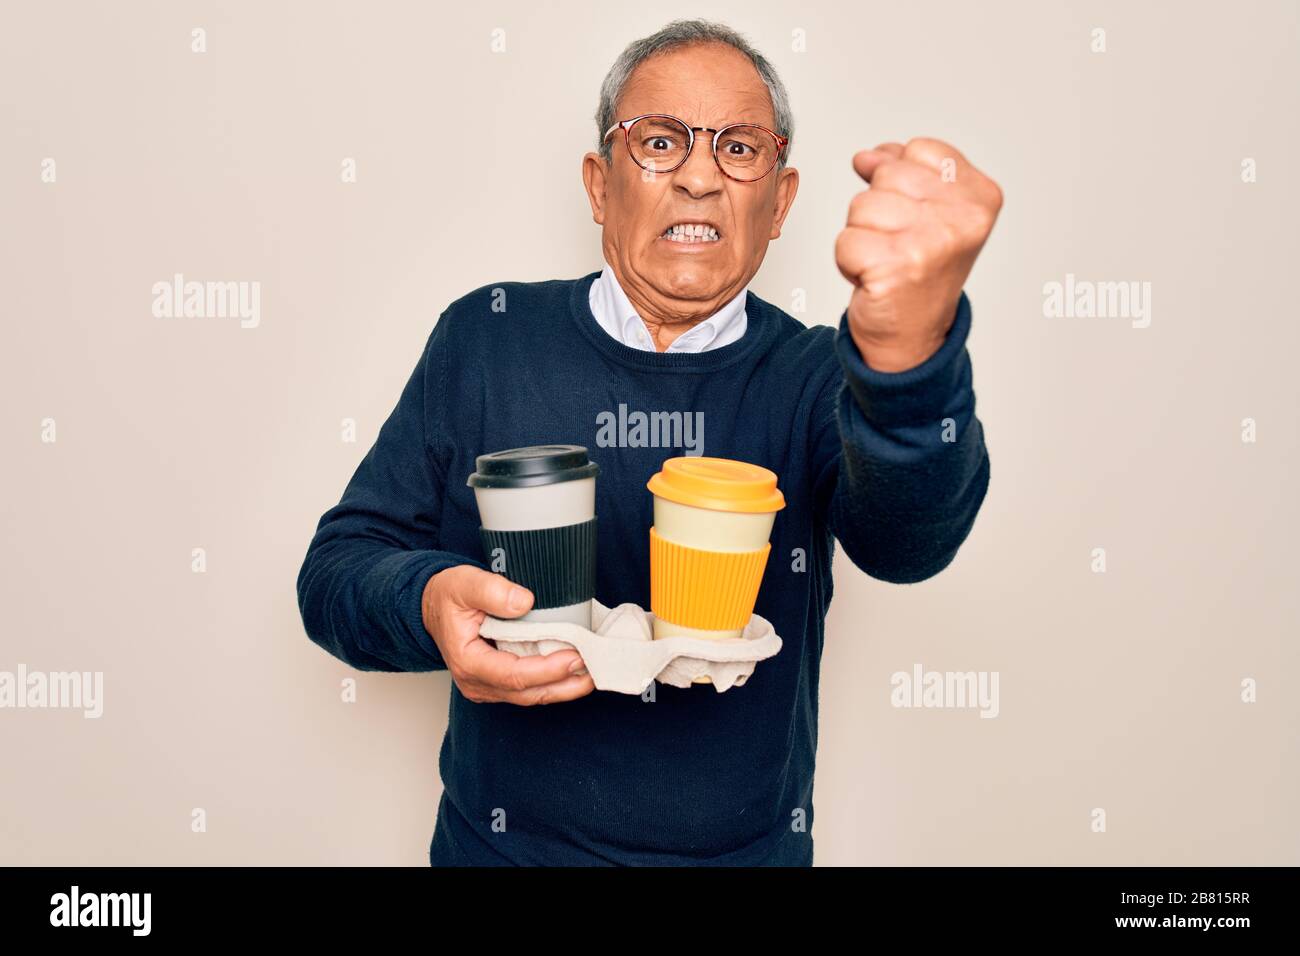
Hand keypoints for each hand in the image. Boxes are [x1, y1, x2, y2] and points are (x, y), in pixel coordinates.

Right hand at [422, 565, 592, 704]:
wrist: (433, 607)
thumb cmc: (448, 596)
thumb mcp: (464, 583)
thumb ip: (492, 590)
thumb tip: (524, 601)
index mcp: (467, 661)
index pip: (513, 674)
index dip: (547, 669)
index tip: (575, 656)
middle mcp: (476, 682)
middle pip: (527, 693)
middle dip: (564, 685)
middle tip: (595, 670)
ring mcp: (487, 687)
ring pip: (530, 696)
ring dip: (563, 688)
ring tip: (592, 675)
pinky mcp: (497, 684)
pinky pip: (528, 689)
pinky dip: (552, 683)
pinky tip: (574, 673)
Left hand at [835, 138, 1001, 372]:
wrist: (912, 333)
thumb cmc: (919, 268)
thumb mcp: (927, 208)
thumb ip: (902, 169)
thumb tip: (866, 157)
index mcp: (980, 196)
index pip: (918, 149)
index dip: (901, 178)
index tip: (916, 215)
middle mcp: (962, 220)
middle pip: (886, 174)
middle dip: (879, 208)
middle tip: (899, 243)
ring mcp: (930, 245)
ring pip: (861, 206)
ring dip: (863, 234)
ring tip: (887, 259)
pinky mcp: (894, 269)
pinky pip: (845, 240)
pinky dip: (849, 261)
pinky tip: (874, 277)